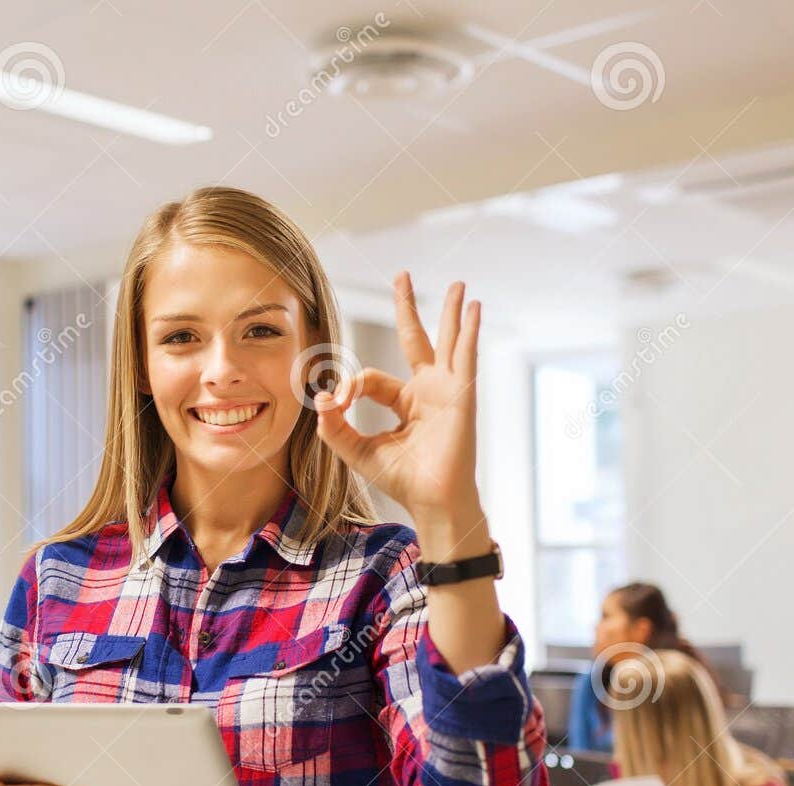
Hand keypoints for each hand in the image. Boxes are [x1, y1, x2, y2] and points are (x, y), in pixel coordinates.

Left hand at [314, 275, 490, 553]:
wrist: (432, 502)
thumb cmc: (402, 480)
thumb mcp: (357, 451)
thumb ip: (334, 427)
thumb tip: (320, 398)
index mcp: (404, 402)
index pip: (371, 378)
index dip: (350, 386)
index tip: (335, 404)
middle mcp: (427, 390)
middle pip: (416, 339)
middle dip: (408, 307)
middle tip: (401, 275)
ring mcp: (447, 391)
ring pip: (447, 341)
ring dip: (451, 311)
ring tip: (458, 284)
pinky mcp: (462, 396)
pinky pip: (464, 356)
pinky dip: (468, 332)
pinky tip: (474, 308)